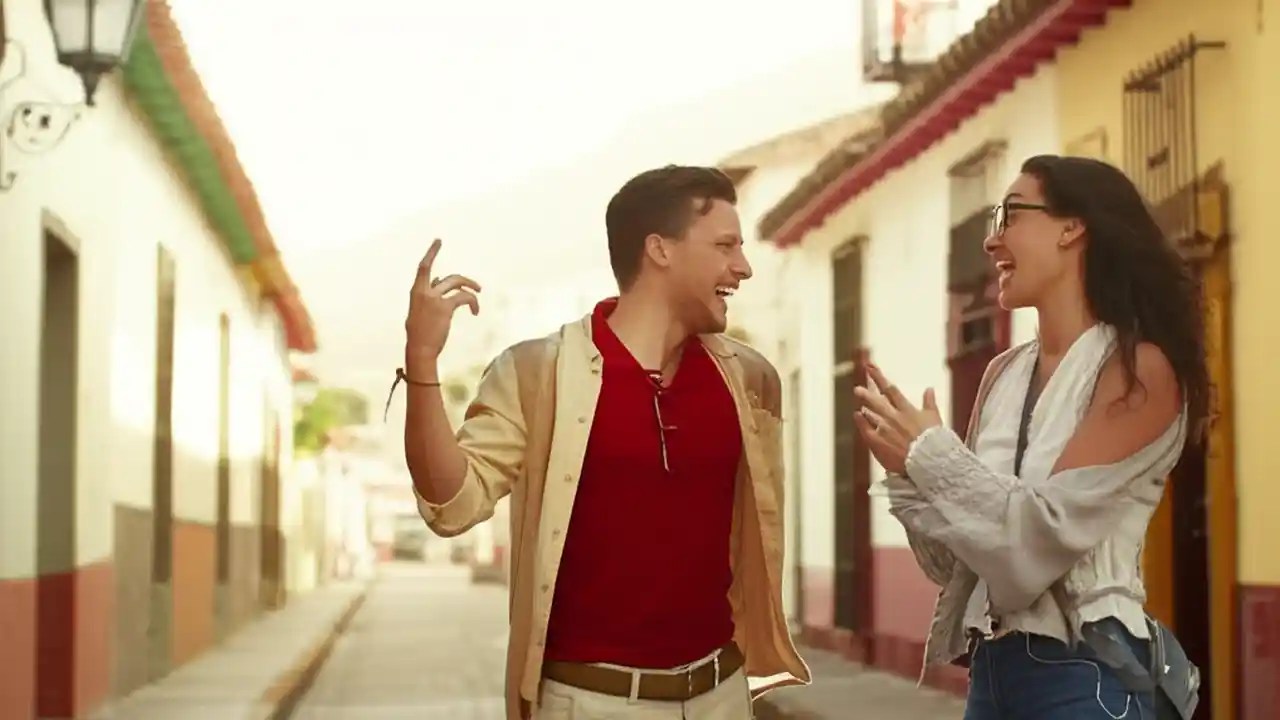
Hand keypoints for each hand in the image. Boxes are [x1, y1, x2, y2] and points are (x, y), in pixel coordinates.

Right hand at [405, 238, 480, 368]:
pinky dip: (472, 303)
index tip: (439, 240)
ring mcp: (434, 299)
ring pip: (458, 285)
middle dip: (465, 281)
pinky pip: (463, 298)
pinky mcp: (445, 308)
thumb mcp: (420, 310)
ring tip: (479, 297)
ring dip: (471, 290)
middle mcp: (424, 292)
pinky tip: (475, 312)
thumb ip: (428, 294)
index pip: (423, 267)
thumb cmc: (420, 332)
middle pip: (450, 278)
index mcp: (416, 292)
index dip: (432, 253)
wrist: (419, 349)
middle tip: (477, 288)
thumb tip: (438, 280)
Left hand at [852, 363, 942, 474]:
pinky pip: (865, 429)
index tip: (870, 367)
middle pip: (876, 400)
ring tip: (859, 397)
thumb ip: (930, 403)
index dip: (879, 377)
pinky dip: (861, 420)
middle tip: (858, 387)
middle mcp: (893, 417)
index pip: (891, 390)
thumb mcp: (935, 419)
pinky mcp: (877, 442)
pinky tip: (857, 414)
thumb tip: (929, 388)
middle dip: (866, 391)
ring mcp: (883, 429)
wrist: (927, 462)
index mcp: (907, 410)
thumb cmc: (934, 442)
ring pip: (870, 413)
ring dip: (865, 405)